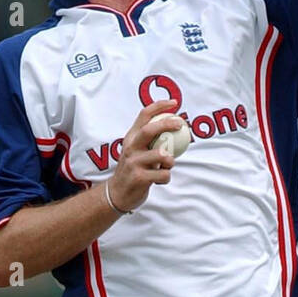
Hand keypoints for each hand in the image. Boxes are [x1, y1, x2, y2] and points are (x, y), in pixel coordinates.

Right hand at [107, 98, 182, 212]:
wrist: (117, 194)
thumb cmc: (133, 170)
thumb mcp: (137, 151)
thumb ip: (151, 140)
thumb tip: (175, 126)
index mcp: (131, 138)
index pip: (143, 115)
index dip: (159, 106)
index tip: (174, 103)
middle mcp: (130, 148)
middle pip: (149, 130)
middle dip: (166, 124)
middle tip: (180, 124)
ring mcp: (133, 163)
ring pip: (160, 155)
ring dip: (170, 160)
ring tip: (168, 164)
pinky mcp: (139, 178)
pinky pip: (162, 175)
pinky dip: (167, 177)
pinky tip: (161, 179)